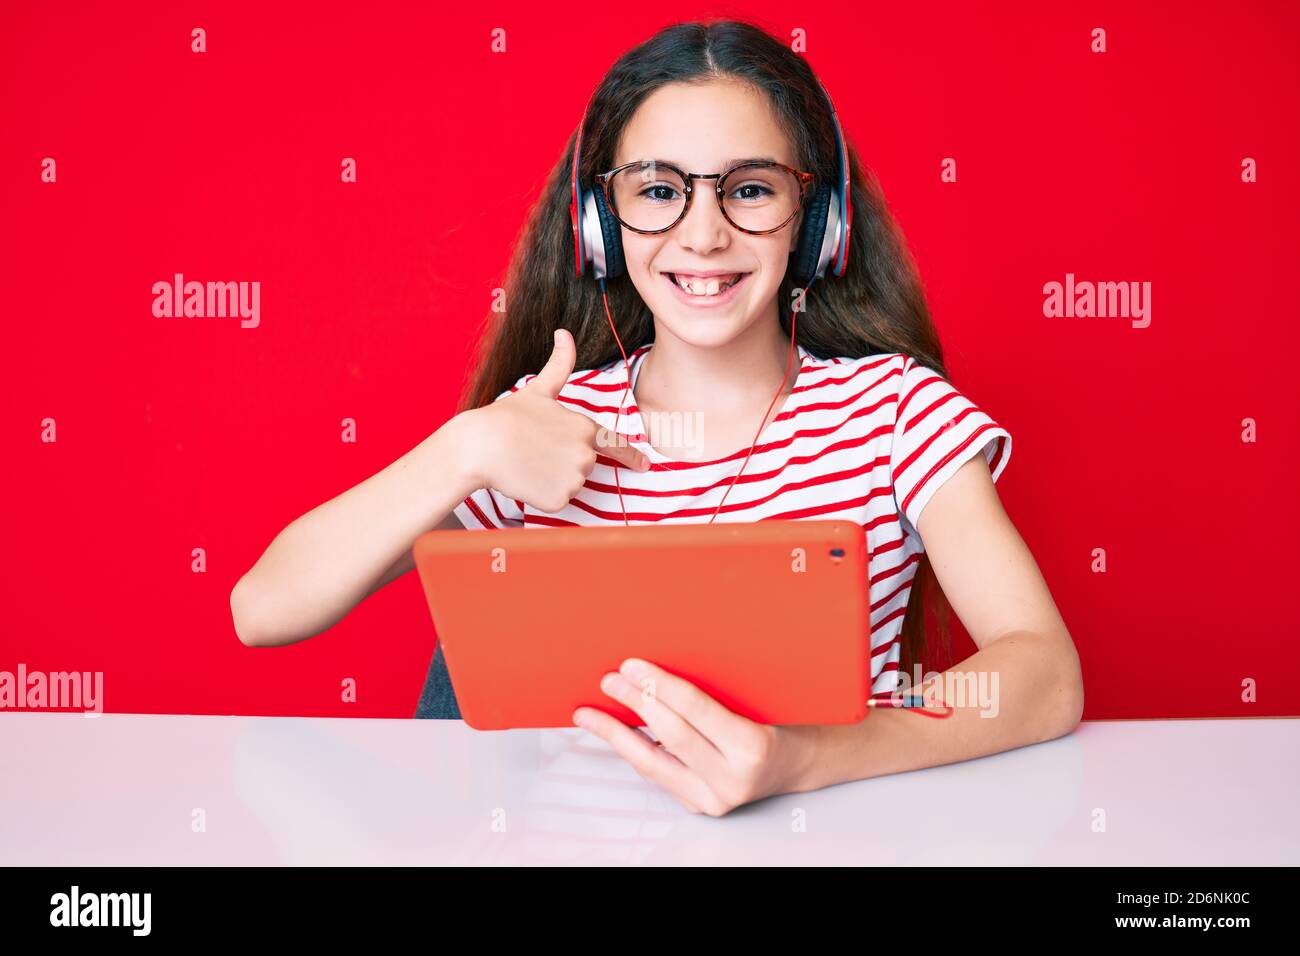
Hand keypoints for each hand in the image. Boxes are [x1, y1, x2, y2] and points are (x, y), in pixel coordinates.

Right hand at [458, 329, 648, 512]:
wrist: (481, 446)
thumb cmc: (507, 417)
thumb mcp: (538, 390)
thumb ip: (559, 364)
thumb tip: (564, 332)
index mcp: (585, 428)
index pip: (615, 444)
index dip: (631, 456)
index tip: (645, 465)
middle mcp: (585, 455)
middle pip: (582, 465)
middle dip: (563, 461)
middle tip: (536, 450)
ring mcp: (573, 479)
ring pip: (569, 483)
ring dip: (553, 478)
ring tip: (529, 462)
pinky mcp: (559, 499)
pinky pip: (557, 501)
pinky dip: (543, 495)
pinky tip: (527, 480)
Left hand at [572, 658, 822, 816]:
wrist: (797, 763)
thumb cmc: (781, 719)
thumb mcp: (759, 696)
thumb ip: (715, 686)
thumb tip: (660, 663)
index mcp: (753, 746)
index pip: (695, 709)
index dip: (659, 685)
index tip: (631, 665)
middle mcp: (733, 779)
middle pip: (671, 735)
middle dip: (635, 703)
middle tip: (609, 680)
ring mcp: (715, 799)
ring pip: (653, 763)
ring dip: (618, 734)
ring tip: (591, 713)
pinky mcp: (700, 807)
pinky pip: (659, 774)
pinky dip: (635, 750)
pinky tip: (616, 733)